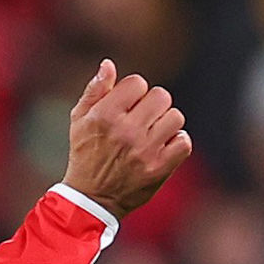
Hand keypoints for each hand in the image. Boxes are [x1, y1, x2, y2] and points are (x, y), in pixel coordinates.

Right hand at [60, 58, 191, 217]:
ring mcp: (145, 150)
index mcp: (104, 115)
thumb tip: (109, 64)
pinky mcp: (160, 167)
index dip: (134, 92)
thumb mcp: (79, 120)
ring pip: (175, 117)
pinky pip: (184, 141)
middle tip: (141, 120)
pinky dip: (176, 143)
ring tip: (150, 135)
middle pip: (161, 96)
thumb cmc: (85, 154)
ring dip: (165, 124)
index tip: (126, 106)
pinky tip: (160, 148)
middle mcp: (126, 131)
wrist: (91, 198)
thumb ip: (95, 91)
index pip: (138, 83)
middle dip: (152, 105)